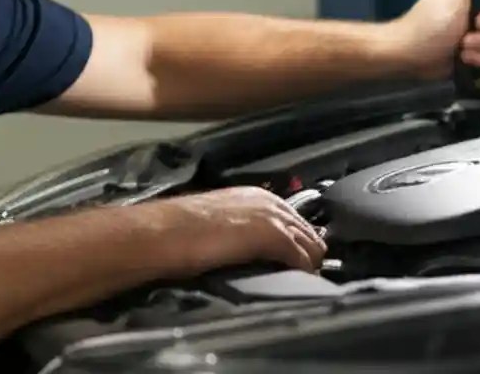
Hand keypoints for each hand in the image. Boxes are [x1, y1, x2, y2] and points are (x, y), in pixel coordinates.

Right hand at [146, 187, 326, 276]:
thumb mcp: (219, 220)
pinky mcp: (274, 237)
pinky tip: (297, 283)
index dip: (297, 241)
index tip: (295, 259)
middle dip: (308, 253)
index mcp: (257, 195)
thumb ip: (240, 227)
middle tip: (301, 274)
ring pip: (311, 245)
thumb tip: (247, 245)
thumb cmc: (181, 228)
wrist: (167, 232)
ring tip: (300, 282)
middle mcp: (270, 201)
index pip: (293, 219)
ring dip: (308, 264)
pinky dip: (303, 272)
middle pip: (308, 231)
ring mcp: (274, 218)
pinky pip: (302, 258)